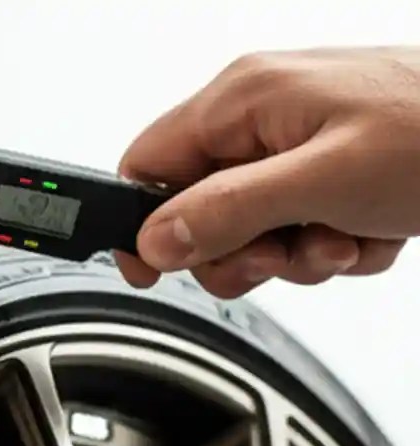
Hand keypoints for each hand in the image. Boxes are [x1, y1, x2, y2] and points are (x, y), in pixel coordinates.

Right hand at [115, 46, 419, 297]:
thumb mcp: (321, 183)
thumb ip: (226, 212)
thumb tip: (156, 240)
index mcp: (242, 99)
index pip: (146, 167)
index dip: (145, 227)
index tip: (158, 270)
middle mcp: (263, 117)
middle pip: (199, 210)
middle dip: (244, 250)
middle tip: (285, 253)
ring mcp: (300, 143)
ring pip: (254, 228)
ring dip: (300, 252)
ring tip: (348, 234)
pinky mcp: (334, 168)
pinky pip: (304, 227)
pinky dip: (340, 243)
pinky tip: (374, 226)